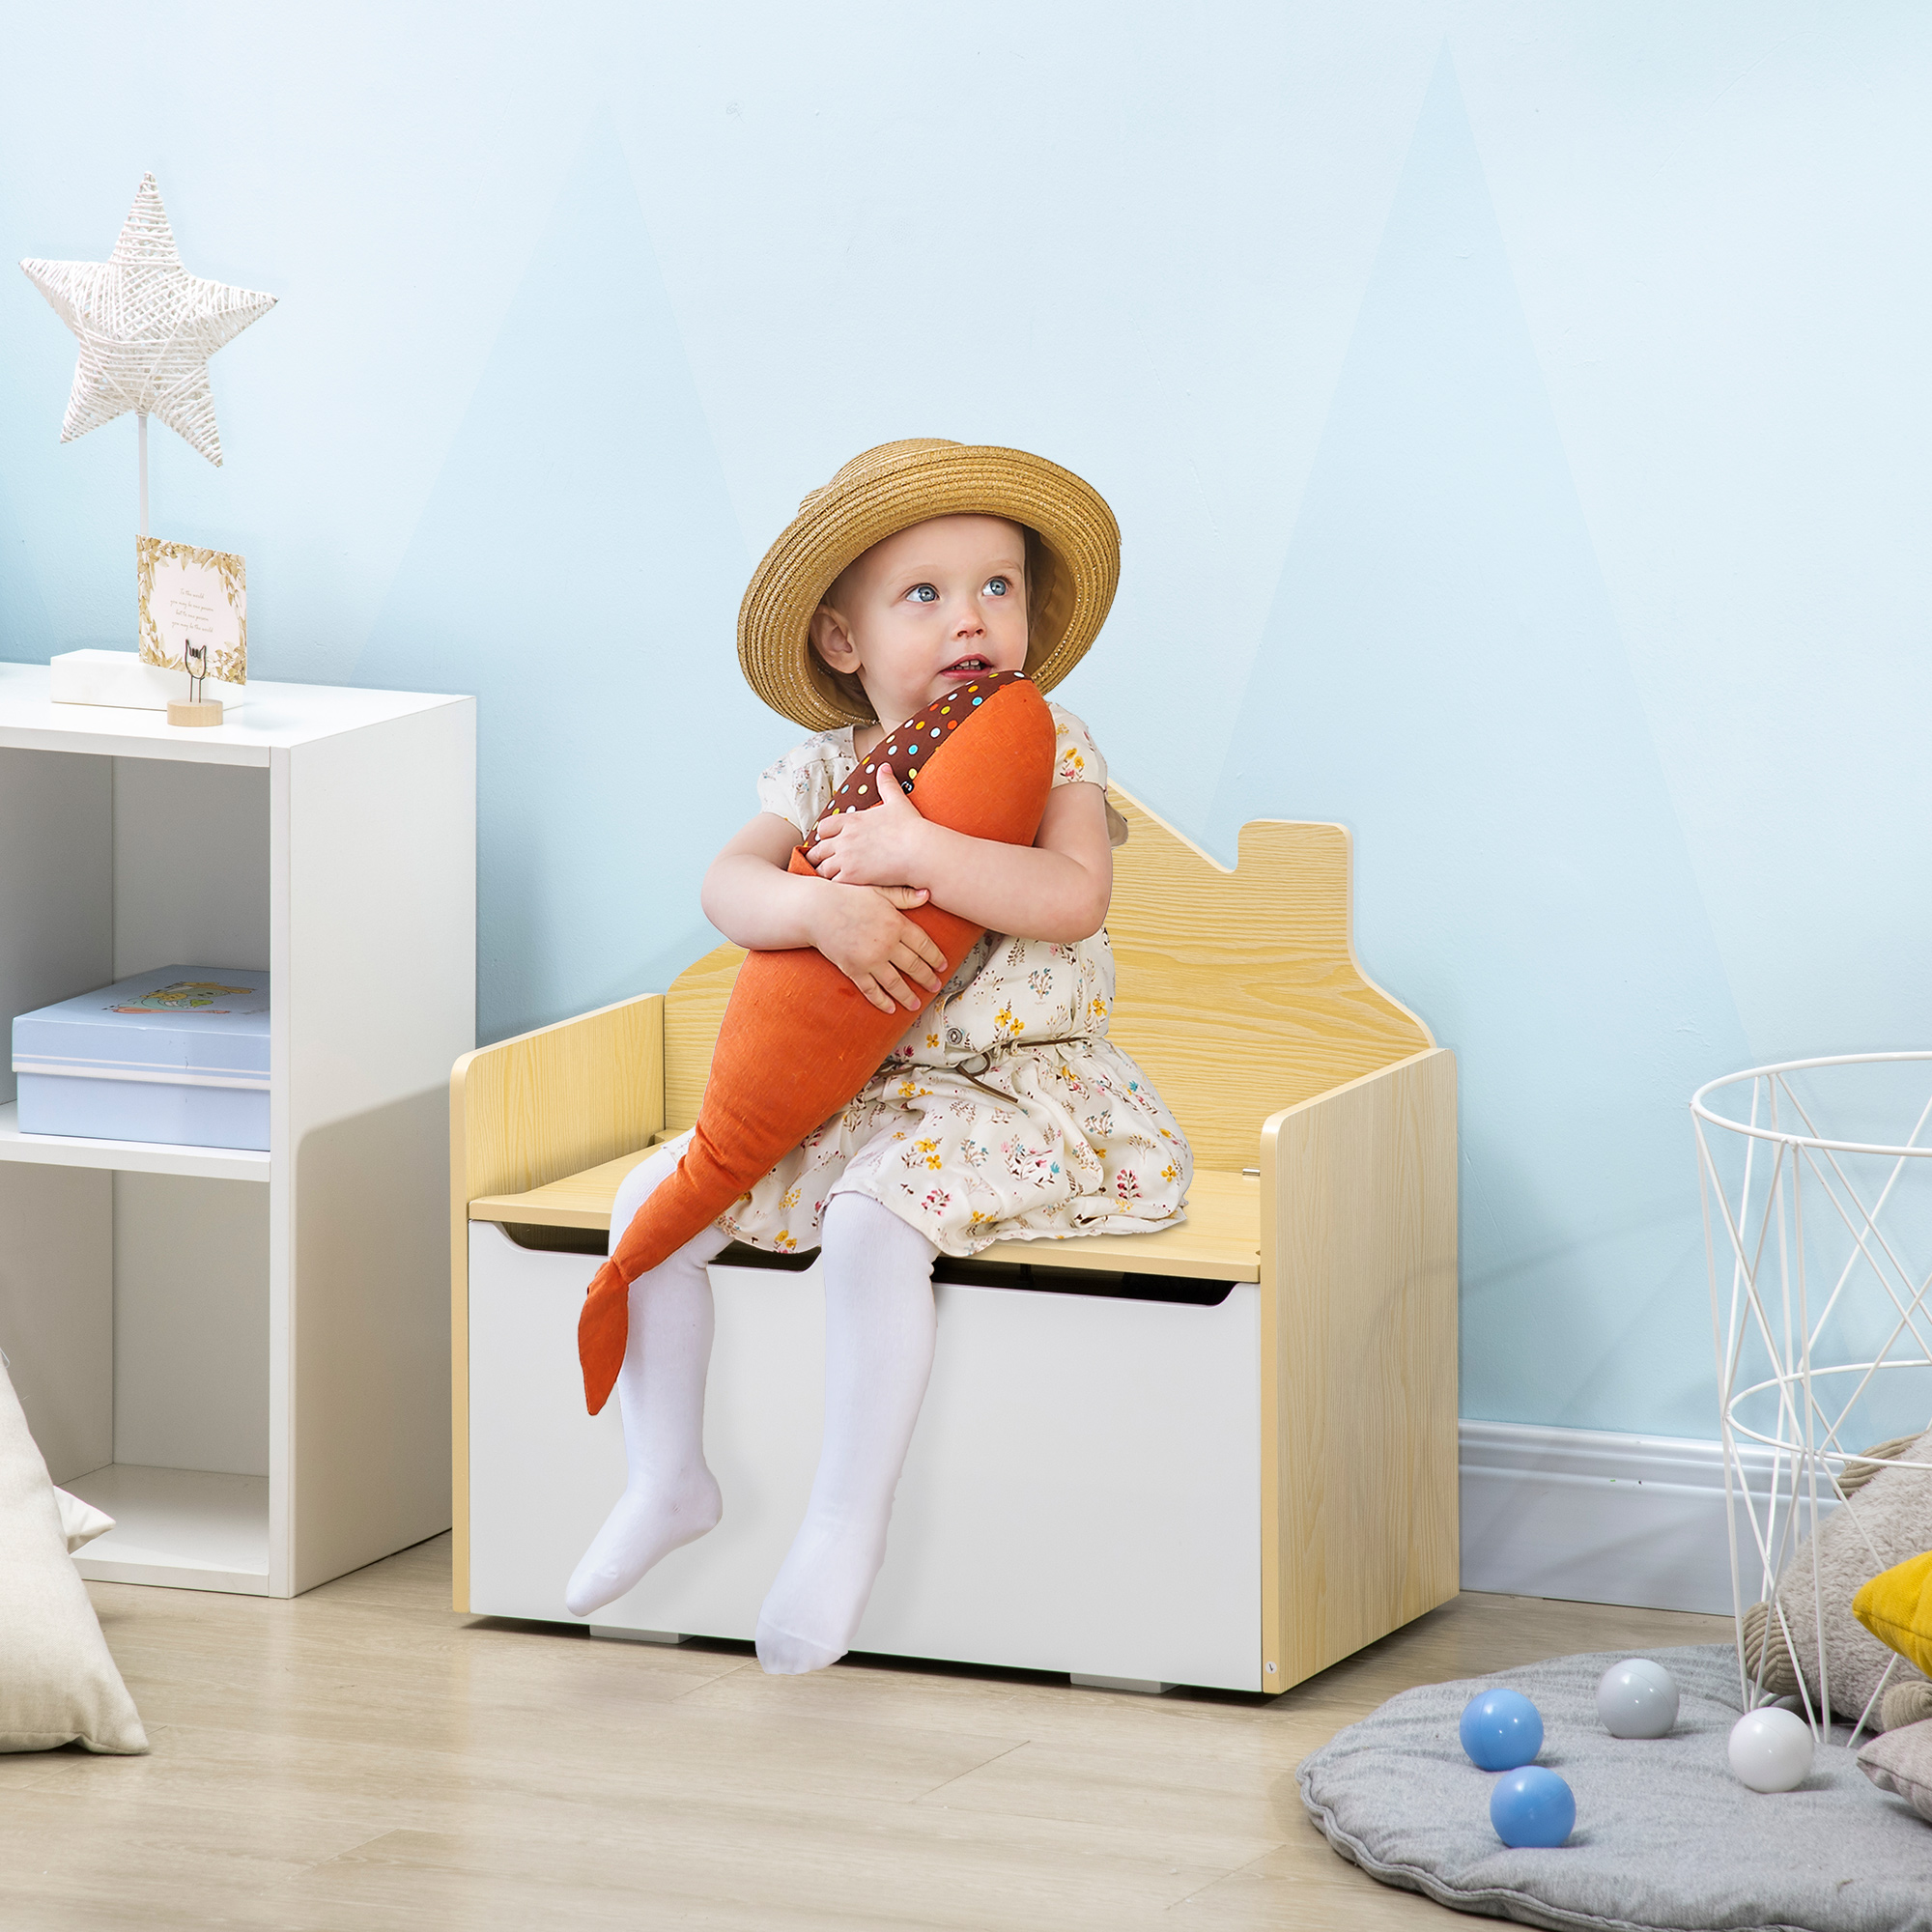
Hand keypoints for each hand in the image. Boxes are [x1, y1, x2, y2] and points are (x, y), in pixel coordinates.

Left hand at [808, 765, 930, 885]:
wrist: (921, 851)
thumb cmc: (911, 828)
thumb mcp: (897, 802)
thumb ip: (887, 784)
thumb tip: (885, 766)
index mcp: (851, 821)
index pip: (824, 828)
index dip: (826, 836)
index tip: (832, 842)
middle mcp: (844, 838)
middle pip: (818, 850)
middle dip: (821, 857)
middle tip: (827, 864)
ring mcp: (846, 858)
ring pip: (822, 868)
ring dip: (827, 873)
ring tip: (834, 878)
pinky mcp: (852, 877)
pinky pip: (832, 884)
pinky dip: (835, 887)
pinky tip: (842, 889)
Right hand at [810, 881, 947, 1013]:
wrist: (817, 910)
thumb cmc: (847, 897)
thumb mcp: (879, 891)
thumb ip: (904, 896)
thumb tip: (928, 894)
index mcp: (896, 924)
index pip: (923, 945)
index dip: (935, 957)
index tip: (943, 966)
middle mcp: (887, 944)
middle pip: (914, 966)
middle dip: (927, 978)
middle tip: (935, 987)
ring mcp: (870, 959)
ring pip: (896, 983)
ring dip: (907, 996)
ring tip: (916, 1004)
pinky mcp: (854, 970)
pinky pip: (871, 990)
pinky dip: (882, 1002)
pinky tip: (890, 1009)